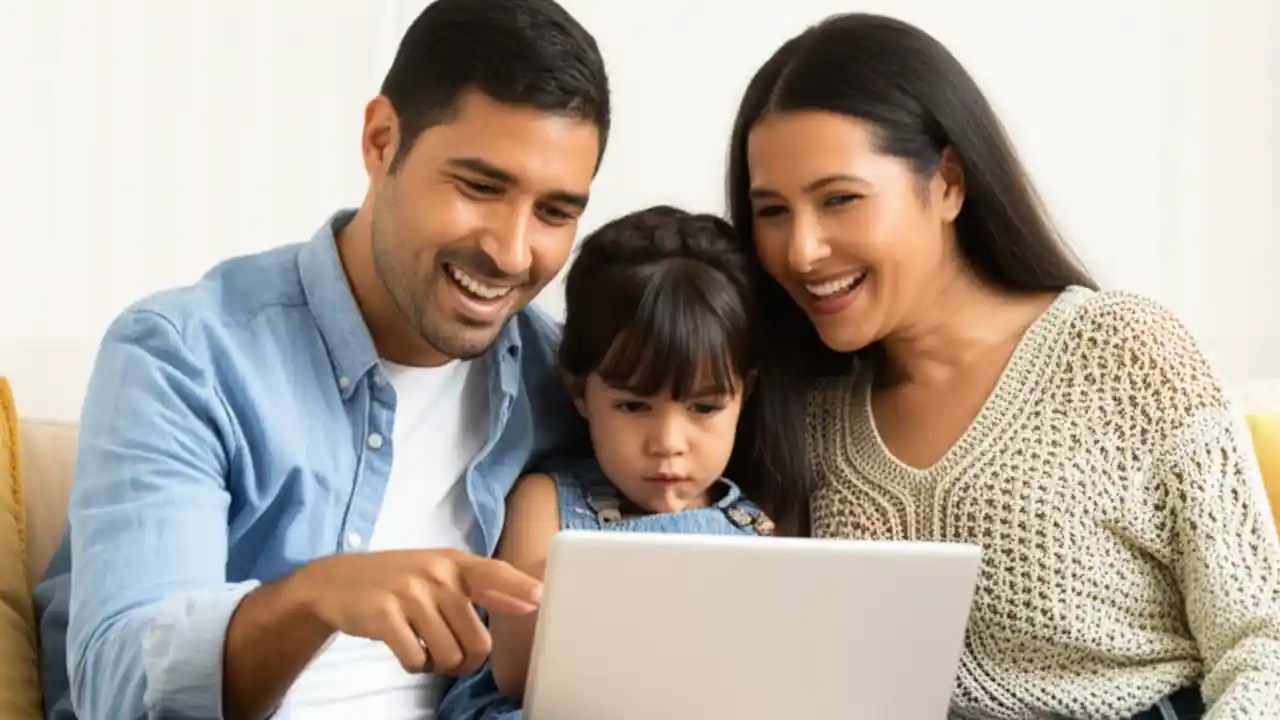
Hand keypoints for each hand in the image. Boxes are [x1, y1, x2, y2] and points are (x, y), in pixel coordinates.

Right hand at [292, 549, 541, 675]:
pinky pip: (416, 660)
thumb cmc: (398, 580)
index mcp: (453, 562)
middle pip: (476, 639)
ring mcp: (408, 593)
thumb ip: (485, 588)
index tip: (540, 599)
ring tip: (423, 647)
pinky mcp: (384, 615)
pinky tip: (405, 650)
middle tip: (448, 654)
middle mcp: (434, 574)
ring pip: (448, 655)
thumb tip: (530, 601)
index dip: (518, 587)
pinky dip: (414, 665)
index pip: (493, 572)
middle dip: (466, 659)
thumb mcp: (440, 573)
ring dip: (438, 663)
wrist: (335, 583)